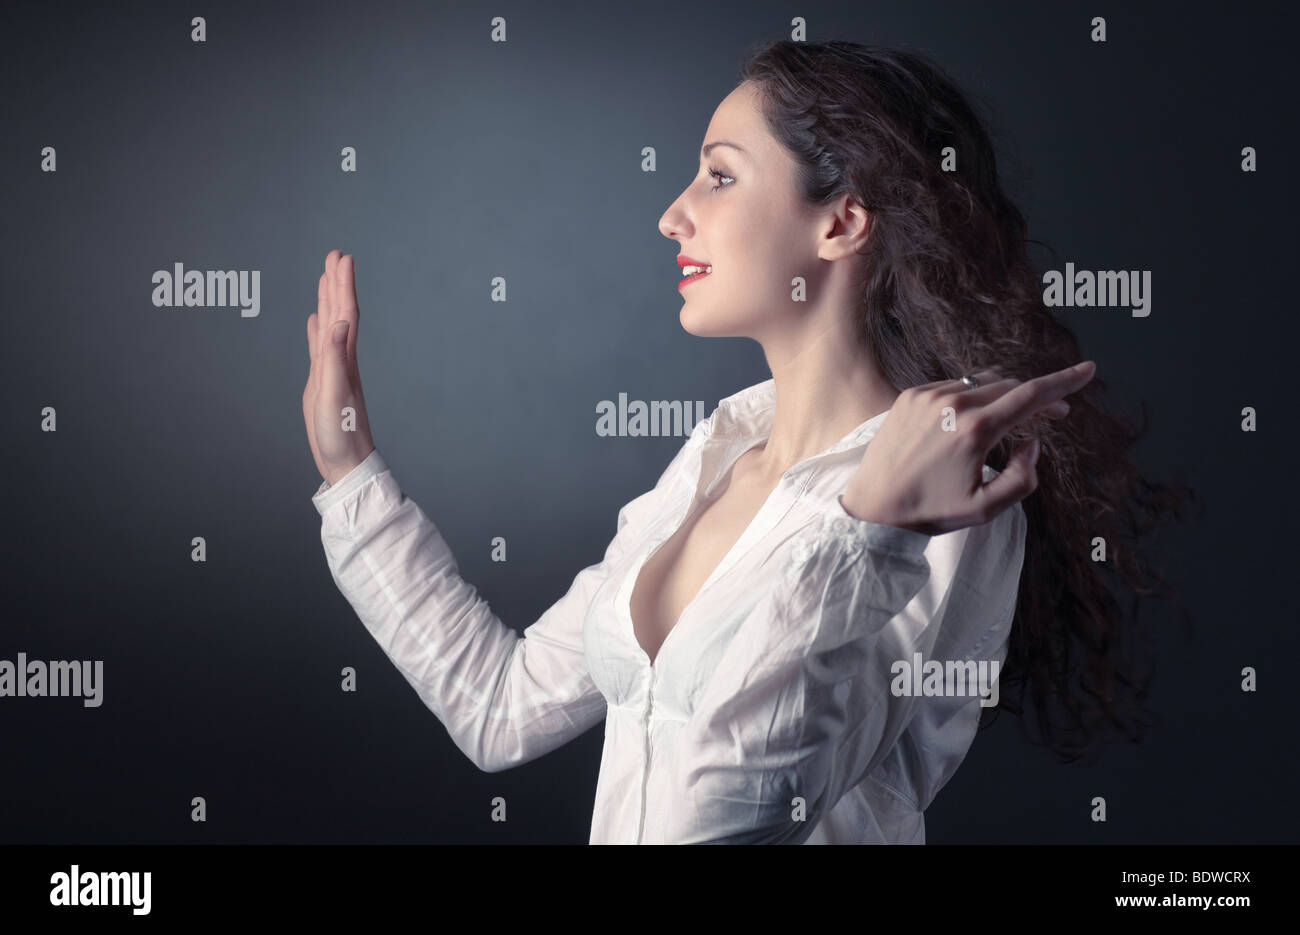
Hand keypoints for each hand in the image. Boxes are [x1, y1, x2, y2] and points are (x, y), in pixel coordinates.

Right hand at [303, 250, 375, 485]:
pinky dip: (316, 331)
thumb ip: (335, 358)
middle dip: (336, 283)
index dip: (343, 285)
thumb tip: (340, 323)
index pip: (345, 313)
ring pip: (328, 326)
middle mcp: (340, 359)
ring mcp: (331, 369)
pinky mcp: (322, 382)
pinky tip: (314, 323)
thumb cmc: (342, 433)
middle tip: (334, 255)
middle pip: (338, 312)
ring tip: (324, 278)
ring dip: (327, 301)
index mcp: (344, 359)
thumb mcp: (334, 394)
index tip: (342, 257)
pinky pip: (319, 347)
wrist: (346, 461)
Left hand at [840, 361, 1096, 534]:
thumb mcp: (985, 509)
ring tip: (1010, 424)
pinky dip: (971, 398)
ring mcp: (928, 395)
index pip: (1032, 396)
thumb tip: (1033, 444)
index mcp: (975, 429)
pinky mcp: (910, 395)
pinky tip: (969, 424)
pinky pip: (954, 386)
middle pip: (1011, 387)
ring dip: (1004, 397)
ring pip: (983, 383)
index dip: (1064, 382)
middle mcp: (952, 402)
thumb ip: (1023, 479)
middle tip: (1053, 417)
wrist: (872, 505)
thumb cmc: (929, 511)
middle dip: (1037, 398)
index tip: (1088, 370)